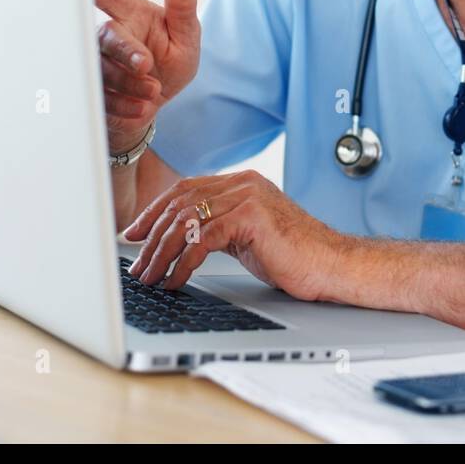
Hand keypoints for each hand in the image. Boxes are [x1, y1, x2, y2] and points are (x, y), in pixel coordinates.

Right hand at [93, 0, 200, 153]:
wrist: (155, 104)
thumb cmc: (171, 59)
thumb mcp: (187, 33)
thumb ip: (183, 2)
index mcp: (129, 13)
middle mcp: (107, 34)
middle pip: (105, 35)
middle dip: (125, 51)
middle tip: (146, 65)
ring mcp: (96, 62)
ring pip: (101, 69)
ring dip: (130, 83)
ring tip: (153, 91)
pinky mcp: (90, 89)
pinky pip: (99, 97)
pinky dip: (124, 105)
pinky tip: (142, 107)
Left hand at [123, 169, 343, 300]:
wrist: (331, 264)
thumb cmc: (295, 256)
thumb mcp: (247, 237)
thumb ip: (219, 228)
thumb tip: (180, 240)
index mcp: (242, 183)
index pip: (185, 189)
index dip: (154, 211)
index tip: (133, 234)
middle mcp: (243, 183)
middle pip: (180, 203)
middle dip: (151, 236)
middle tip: (136, 265)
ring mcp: (248, 196)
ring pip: (186, 221)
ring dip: (161, 253)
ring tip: (150, 277)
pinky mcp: (251, 216)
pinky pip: (202, 239)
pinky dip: (182, 263)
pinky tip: (175, 280)